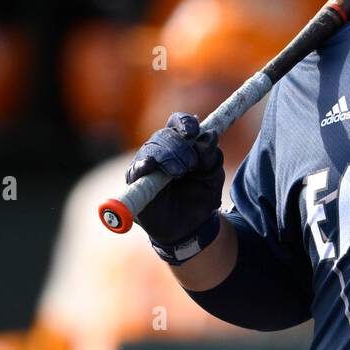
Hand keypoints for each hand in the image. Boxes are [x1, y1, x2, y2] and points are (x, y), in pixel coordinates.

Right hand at [125, 112, 224, 260]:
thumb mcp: (213, 177)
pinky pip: (135, 170)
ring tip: (180, 172)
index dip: (184, 122)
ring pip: (151, 148)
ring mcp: (146, 165)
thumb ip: (212, 157)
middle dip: (179, 146)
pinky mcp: (136, 182)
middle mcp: (161, 151)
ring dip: (167, 156)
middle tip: (192, 164)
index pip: (177, 122)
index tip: (194, 131)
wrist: (191, 227)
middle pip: (164, 134)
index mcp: (181, 144)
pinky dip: (143, 166)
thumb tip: (209, 136)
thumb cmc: (200, 197)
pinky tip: (150, 167)